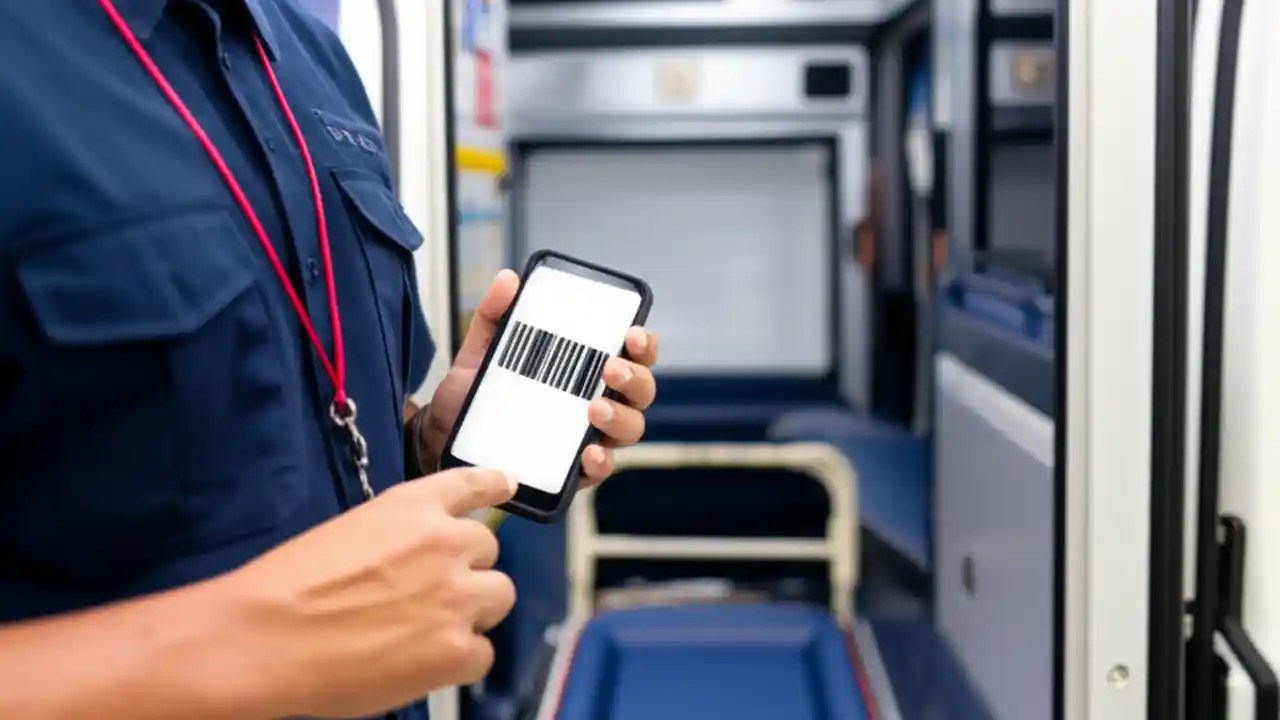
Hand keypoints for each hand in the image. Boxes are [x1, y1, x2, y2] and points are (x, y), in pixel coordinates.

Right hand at [224, 468, 516, 718]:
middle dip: (467, 569)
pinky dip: (459, 661)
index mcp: (414, 507)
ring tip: (430, 630)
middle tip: (432, 594)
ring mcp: (457, 596)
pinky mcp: (456, 649)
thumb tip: (418, 567)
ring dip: (473, 611)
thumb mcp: (350, 534)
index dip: (491, 484)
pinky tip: (423, 665)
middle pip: (489, 549)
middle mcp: (446, 542)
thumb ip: (398, 541)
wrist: (264, 637)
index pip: (470, 485)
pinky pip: (482, 654)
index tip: (505, 484)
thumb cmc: (287, 587)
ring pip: (499, 597)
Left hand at [422, 270, 659, 488]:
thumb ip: (495, 315)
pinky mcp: (576, 472)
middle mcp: (601, 401)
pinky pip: (601, 469)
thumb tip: (507, 279)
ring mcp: (592, 437)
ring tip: (595, 409)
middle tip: (610, 368)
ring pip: (631, 429)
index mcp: (589, 369)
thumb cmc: (477, 393)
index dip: (642, 343)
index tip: (631, 333)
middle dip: (635, 377)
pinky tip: (589, 453)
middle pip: (641, 390)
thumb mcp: (482, 350)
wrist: (444, 438)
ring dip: (621, 417)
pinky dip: (601, 461)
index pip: (632, 353)